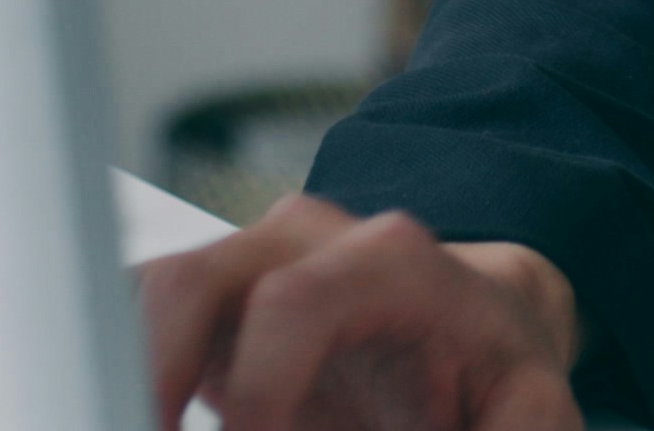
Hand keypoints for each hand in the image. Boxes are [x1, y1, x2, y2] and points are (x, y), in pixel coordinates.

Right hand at [136, 193, 587, 430]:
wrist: (482, 329)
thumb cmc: (497, 375)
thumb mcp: (530, 408)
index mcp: (391, 260)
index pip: (294, 302)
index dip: (261, 391)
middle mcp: (306, 241)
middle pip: (192, 281)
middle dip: (155, 378)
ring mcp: (248, 262)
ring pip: (146, 292)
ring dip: (127, 372)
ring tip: (127, 422)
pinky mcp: (208, 300)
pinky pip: (135, 314)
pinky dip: (123, 368)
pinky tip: (138, 411)